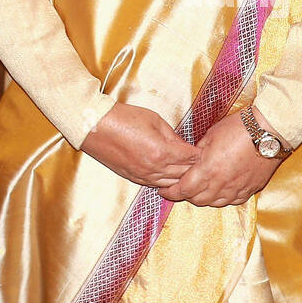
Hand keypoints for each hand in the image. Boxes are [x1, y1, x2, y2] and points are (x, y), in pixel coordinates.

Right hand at [80, 103, 198, 188]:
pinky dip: (165, 181)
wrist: (96, 126)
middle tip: (201, 163)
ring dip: (180, 178)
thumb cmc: (123, 118)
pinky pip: (155, 184)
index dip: (199, 154)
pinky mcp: (133, 177)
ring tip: (188, 172)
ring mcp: (143, 175)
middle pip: (183, 174)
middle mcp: (155, 168)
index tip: (205, 150)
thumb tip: (182, 145)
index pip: (190, 158)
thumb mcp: (154, 120)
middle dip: (194, 168)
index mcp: (162, 152)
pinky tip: (169, 176)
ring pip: (170, 183)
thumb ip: (171, 135)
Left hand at [158, 110, 283, 206]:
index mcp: (208, 169)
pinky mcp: (250, 190)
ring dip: (203, 198)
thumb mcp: (211, 135)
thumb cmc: (238, 128)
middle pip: (197, 199)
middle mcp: (221, 183)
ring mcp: (237, 189)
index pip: (184, 189)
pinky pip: (231, 201)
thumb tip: (191, 159)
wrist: (268, 131)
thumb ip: (198, 151)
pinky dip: (221, 198)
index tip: (164, 190)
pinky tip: (218, 191)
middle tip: (179, 188)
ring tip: (197, 190)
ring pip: (214, 203)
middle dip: (185, 195)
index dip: (171, 192)